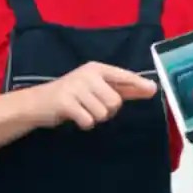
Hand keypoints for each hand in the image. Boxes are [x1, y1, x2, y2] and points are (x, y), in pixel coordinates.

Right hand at [29, 62, 157, 130]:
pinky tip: (75, 117)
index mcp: (97, 68)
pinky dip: (84, 124)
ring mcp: (76, 87)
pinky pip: (89, 120)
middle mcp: (88, 74)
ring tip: (82, 110)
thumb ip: (123, 88)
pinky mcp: (66, 102)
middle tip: (92, 107)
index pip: (123, 76)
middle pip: (115, 102)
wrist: (38, 103)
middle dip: (107, 111)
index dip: (138, 84)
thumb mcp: (96, 87)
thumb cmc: (72, 95)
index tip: (153, 89)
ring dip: (95, 117)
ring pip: (103, 113)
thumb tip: (151, 88)